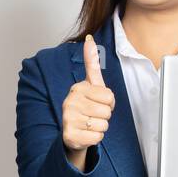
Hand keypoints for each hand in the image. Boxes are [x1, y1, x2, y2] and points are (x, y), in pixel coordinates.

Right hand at [62, 34, 115, 169]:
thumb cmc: (85, 107)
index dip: (109, 102)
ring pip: (103, 124)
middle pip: (107, 111)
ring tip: (89, 124)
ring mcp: (68, 119)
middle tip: (93, 115)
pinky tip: (86, 133)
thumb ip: (91, 63)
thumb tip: (89, 38)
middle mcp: (70, 102)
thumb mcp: (91, 85)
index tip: (98, 102)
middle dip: (104, 116)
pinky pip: (97, 137)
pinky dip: (95, 138)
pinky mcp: (70, 135)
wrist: (72, 131)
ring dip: (100, 127)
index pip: (109, 96)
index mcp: (77, 88)